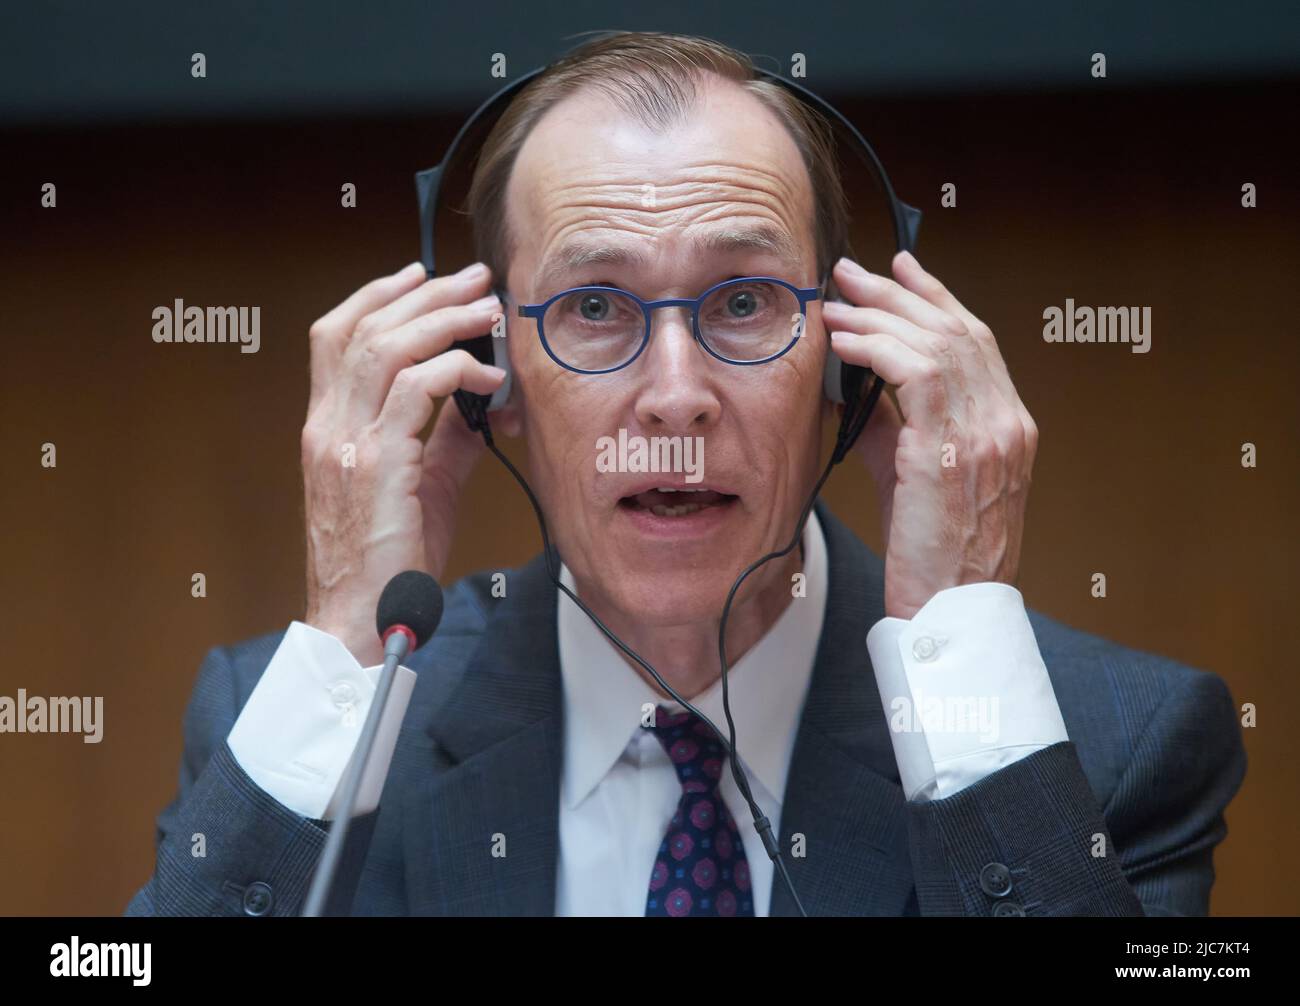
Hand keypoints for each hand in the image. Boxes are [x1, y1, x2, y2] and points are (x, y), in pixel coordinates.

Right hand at [301, 261, 507, 664]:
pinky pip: (415, 391)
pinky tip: (488, 377)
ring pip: (386, 347)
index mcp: (328, 428)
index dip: (376, 294)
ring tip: (488, 309)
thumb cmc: (387, 562)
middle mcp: (328, 426)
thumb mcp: (421, 487)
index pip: (335, 335)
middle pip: (365, 328)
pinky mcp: (377, 464)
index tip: (421, 273)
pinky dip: (454, 371)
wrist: (362, 620)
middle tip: (475, 279)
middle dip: (424, 294)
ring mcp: (346, 442)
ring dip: (443, 319)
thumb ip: (444, 439)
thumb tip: (481, 402)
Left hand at [823, 251, 1037, 618]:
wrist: (950, 612)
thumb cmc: (929, 555)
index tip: (903, 269)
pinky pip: (917, 373)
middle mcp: (1007, 423)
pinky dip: (878, 348)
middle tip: (855, 270)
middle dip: (901, 292)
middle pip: (957, 330)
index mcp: (1007, 427)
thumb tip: (853, 383)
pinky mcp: (953, 450)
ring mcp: (988, 434)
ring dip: (881, 314)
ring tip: (837, 300)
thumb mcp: (910, 476)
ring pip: (938, 343)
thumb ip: (892, 426)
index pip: (976, 341)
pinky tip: (845, 340)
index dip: (938, 298)